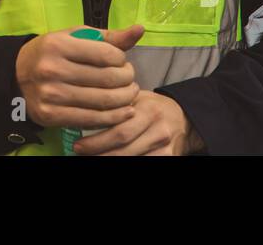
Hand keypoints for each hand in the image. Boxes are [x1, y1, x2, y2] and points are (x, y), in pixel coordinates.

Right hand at [16, 25, 143, 129]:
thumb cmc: (52, 53)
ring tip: (129, 94)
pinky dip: (114, 117)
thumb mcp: (74, 37)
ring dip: (125, 99)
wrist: (17, 76)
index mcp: (58, 45)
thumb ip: (108, 37)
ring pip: (103, 101)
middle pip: (108, 79)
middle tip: (130, 79)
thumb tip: (139, 29)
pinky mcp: (51, 115)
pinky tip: (123, 110)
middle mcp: (52, 69)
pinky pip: (92, 119)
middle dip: (127, 80)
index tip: (122, 62)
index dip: (122, 59)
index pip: (107, 54)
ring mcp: (50, 94)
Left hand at [71, 89, 197, 155]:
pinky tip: (110, 160)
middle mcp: (158, 129)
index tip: (78, 145)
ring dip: (109, 160)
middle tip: (80, 152)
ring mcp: (164, 148)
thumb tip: (84, 112)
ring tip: (91, 158)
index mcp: (148, 111)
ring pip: (133, 160)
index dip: (97, 141)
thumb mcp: (137, 98)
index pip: (119, 130)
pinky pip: (144, 164)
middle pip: (124, 148)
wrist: (184, 119)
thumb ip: (116, 104)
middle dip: (99, 153)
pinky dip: (125, 164)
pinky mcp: (169, 159)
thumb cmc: (152, 107)